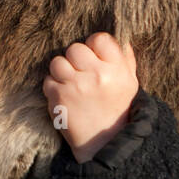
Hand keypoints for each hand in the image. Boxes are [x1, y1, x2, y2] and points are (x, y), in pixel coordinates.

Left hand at [43, 32, 139, 163]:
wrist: (104, 143)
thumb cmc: (117, 109)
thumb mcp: (130, 83)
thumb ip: (124, 58)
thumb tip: (118, 35)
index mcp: (117, 69)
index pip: (99, 38)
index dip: (93, 45)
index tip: (93, 57)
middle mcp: (97, 75)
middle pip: (75, 48)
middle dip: (75, 59)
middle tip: (80, 72)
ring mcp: (76, 86)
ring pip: (57, 62)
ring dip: (61, 72)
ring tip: (71, 83)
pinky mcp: (58, 97)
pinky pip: (48, 80)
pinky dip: (53, 88)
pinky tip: (65, 97)